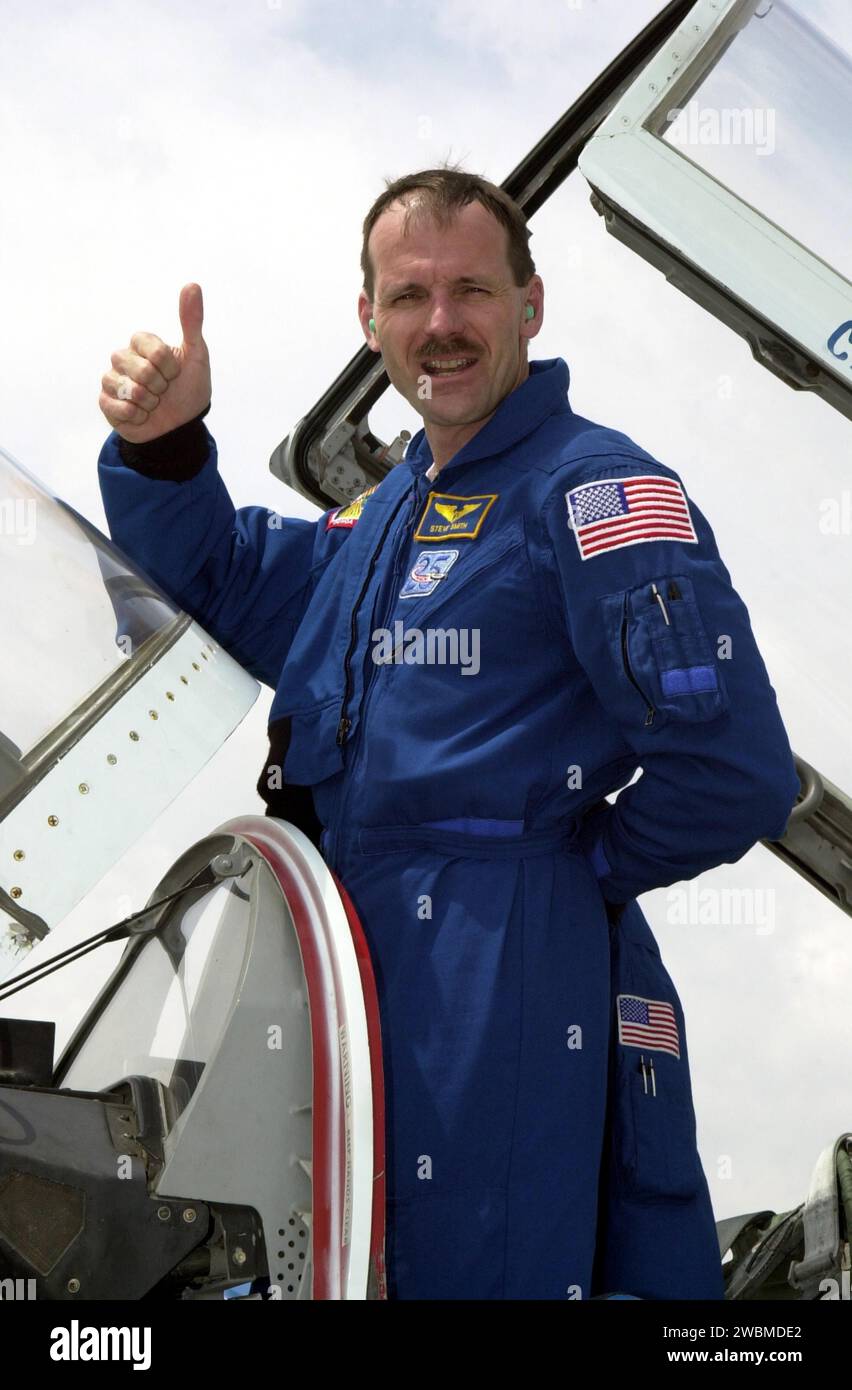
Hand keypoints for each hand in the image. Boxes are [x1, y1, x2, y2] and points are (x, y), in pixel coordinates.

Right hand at [98, 282, 210, 442]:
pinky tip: (141, 415)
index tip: (175, 373)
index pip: (152, 348)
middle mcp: (123, 358)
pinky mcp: (105, 403)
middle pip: (141, 369)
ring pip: (129, 389)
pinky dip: (138, 416)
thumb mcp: (196, 355)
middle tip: (163, 390)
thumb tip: (193, 285)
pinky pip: (120, 408)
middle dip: (160, 386)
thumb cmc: (188, 389)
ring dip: (149, 402)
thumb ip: (192, 321)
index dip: (169, 366)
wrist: (181, 426)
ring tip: (153, 403)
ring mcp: (112, 380)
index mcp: (142, 344)